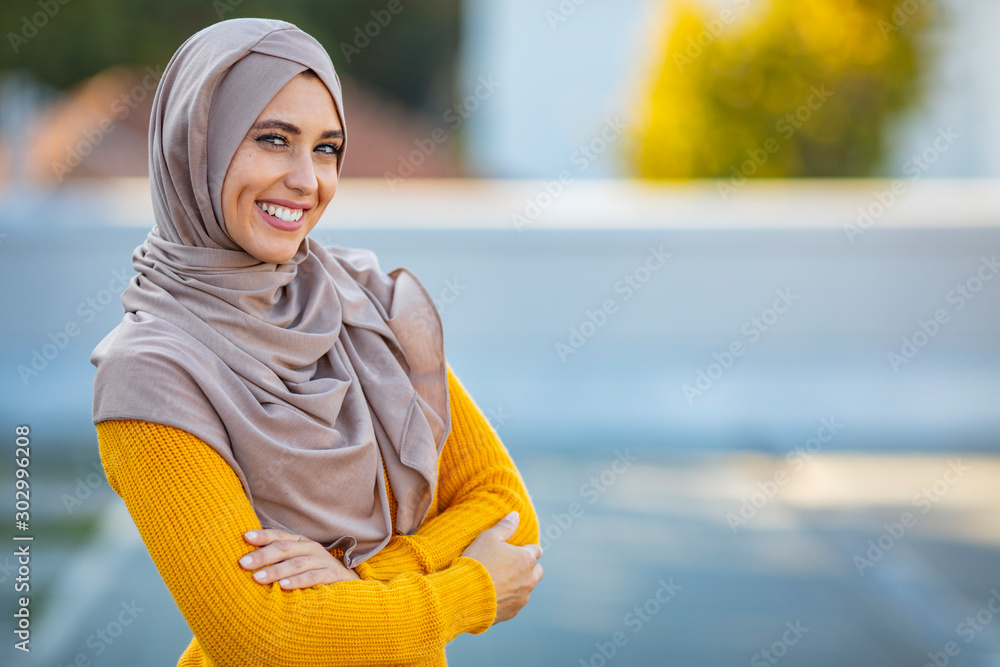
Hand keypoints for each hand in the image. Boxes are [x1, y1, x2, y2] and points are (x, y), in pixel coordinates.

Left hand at [239, 528, 359, 589]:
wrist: (349, 583)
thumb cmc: (315, 572)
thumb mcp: (298, 562)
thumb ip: (278, 560)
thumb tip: (246, 561)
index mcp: (300, 542)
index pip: (279, 536)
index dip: (263, 536)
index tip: (245, 537)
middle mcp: (311, 548)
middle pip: (285, 548)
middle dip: (263, 555)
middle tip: (243, 563)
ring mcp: (323, 560)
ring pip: (296, 564)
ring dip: (276, 571)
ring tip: (257, 578)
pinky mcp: (333, 575)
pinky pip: (313, 577)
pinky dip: (298, 581)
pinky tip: (283, 586)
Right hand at [460, 511, 542, 623]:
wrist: (464, 596)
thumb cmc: (477, 562)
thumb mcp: (488, 537)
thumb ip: (505, 526)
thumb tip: (515, 515)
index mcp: (526, 559)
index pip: (536, 550)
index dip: (526, 548)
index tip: (517, 549)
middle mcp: (529, 579)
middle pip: (537, 571)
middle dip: (528, 567)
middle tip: (510, 565)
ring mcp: (522, 598)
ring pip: (527, 588)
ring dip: (519, 584)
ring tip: (500, 581)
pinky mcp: (512, 612)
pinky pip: (515, 603)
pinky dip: (508, 599)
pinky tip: (494, 595)